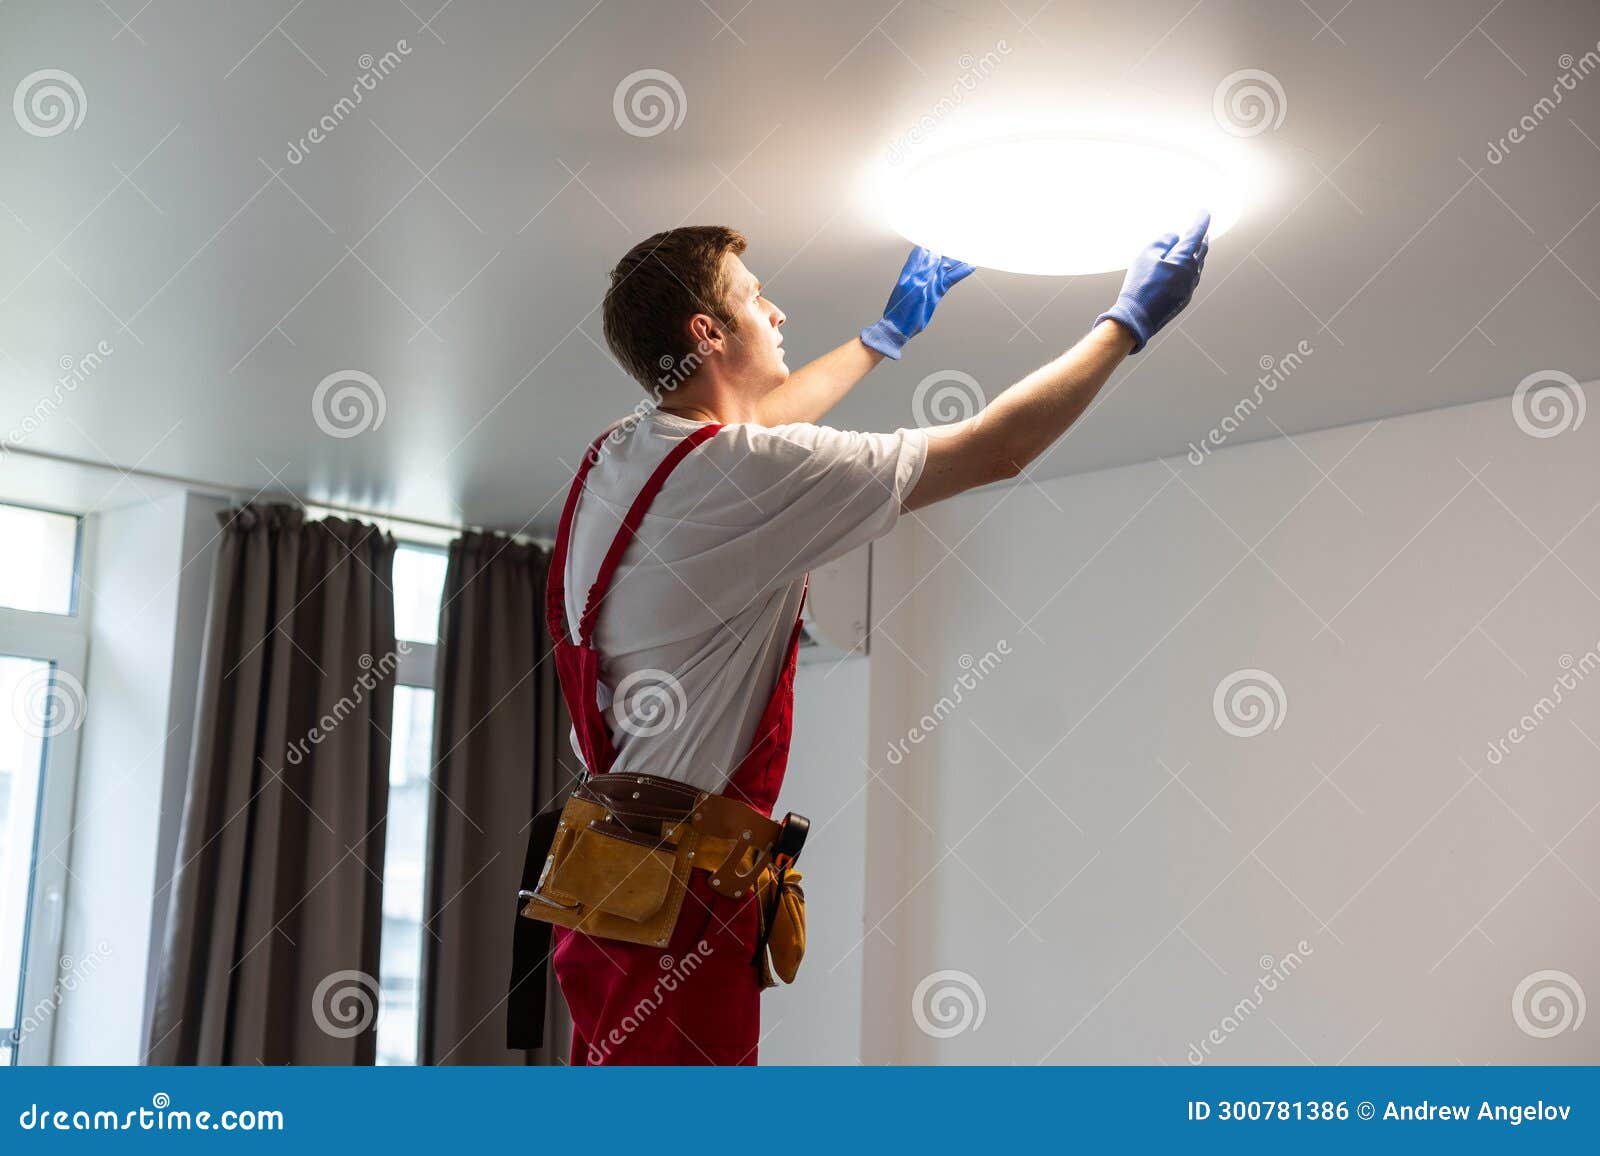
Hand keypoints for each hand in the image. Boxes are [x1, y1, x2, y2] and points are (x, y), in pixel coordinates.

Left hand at [860, 246, 974, 359]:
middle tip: (964, 237)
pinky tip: (970, 266)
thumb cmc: (901, 309)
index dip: (936, 239)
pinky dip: (960, 272)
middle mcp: (923, 272)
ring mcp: (931, 281)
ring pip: (948, 265)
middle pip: (940, 254)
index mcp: (913, 268)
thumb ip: (924, 270)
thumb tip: (934, 253)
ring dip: (958, 258)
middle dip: (950, 245)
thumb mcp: (913, 287)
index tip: (947, 229)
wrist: (900, 327)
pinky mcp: (937, 290)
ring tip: (971, 249)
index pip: (926, 247)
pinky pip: (951, 278)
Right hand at [1095, 212, 1209, 353]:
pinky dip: (1192, 268)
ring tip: (1197, 247)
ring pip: (1199, 265)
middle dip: (1203, 237)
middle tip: (1203, 229)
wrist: (1138, 317)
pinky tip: (1186, 269)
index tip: (1205, 211)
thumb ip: (1163, 242)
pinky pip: (1192, 278)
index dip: (1201, 221)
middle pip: (1202, 250)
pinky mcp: (1184, 299)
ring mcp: (1190, 287)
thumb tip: (1175, 237)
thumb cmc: (1140, 284)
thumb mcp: (1146, 256)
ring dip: (1198, 253)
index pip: (1196, 234)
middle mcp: (1192, 272)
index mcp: (1184, 259)